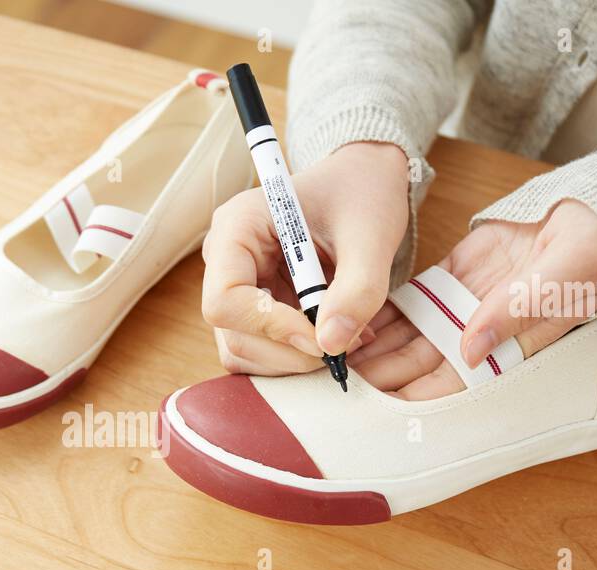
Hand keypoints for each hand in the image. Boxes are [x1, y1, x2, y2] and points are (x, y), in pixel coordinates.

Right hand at [200, 142, 410, 373]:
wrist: (363, 183)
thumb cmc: (362, 195)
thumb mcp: (372, 236)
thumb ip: (358, 290)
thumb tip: (330, 346)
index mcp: (237, 228)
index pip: (224, 299)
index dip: (270, 327)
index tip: (322, 336)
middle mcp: (224, 260)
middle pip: (233, 334)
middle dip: (289, 351)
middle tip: (345, 343)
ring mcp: (236, 287)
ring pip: (244, 352)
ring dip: (294, 359)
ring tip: (345, 337)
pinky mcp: (253, 308)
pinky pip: (261, 352)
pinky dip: (296, 357)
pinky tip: (333, 335)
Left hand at [349, 199, 596, 398]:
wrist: (596, 210)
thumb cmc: (594, 249)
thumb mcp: (561, 277)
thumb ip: (515, 311)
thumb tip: (471, 351)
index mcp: (508, 346)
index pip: (452, 381)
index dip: (413, 394)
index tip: (374, 403)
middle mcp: (478, 334)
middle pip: (419, 363)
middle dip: (379, 375)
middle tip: (335, 381)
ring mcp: (461, 306)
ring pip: (407, 335)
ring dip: (372, 346)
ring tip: (331, 355)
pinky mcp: (452, 278)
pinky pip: (410, 302)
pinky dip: (381, 311)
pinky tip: (348, 317)